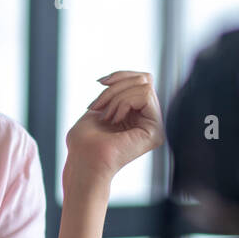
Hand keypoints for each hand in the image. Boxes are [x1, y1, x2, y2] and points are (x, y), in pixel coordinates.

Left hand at [63, 70, 163, 187]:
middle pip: (144, 79)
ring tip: (107, 116)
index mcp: (138, 115)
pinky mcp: (156, 131)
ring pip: (144, 85)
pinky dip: (123, 103)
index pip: (142, 79)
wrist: (83, 162)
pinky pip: (145, 96)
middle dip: (116, 86)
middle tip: (99, 106)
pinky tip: (115, 120)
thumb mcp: (101, 106)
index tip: (100, 83)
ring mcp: (155, 126)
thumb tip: (132, 77)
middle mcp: (149, 119)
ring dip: (116, 97)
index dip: (120, 75)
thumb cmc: (84, 142)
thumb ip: (119, 92)